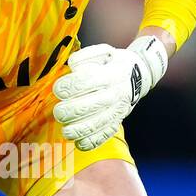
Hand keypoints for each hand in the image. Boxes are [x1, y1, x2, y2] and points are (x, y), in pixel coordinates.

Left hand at [53, 35, 168, 150]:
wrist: (138, 77)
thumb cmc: (113, 64)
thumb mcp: (104, 52)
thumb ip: (86, 56)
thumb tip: (72, 66)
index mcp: (111, 74)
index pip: (86, 81)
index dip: (68, 87)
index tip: (58, 90)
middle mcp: (115, 94)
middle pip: (88, 106)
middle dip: (68, 111)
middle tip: (58, 111)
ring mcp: (117, 111)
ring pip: (95, 125)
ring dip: (76, 130)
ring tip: (65, 130)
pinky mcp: (116, 123)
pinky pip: (102, 137)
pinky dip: (89, 142)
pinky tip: (78, 141)